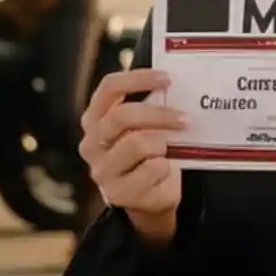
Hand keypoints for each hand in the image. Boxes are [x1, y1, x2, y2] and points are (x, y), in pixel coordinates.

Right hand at [78, 69, 187, 245]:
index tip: (166, 78)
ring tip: (171, 147)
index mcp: (95, 119)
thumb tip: (173, 87)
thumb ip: (149, 107)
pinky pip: (149, 170)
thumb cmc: (147, 154)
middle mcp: (92, 143)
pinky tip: (164, 168)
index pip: (109, 88)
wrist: (149, 197)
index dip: (137, 78)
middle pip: (122, 116)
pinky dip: (164, 167)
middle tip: (184, 118)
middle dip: (158, 114)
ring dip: (162, 143)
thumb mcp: (142, 127)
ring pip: (136, 144)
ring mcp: (101, 170)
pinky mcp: (116, 193)